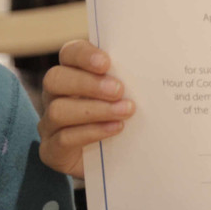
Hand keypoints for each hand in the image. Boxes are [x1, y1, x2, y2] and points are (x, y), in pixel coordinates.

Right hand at [37, 40, 133, 178]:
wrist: (121, 156)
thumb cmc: (126, 112)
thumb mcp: (131, 90)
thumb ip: (134, 74)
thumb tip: (160, 58)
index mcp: (74, 72)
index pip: (69, 53)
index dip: (84, 55)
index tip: (107, 63)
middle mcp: (56, 95)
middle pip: (55, 79)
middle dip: (88, 83)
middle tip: (119, 90)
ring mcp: (50, 123)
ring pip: (58, 110)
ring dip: (95, 110)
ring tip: (126, 111)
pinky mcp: (53, 150)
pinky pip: (63, 139)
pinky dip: (92, 132)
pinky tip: (116, 128)